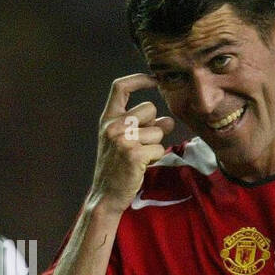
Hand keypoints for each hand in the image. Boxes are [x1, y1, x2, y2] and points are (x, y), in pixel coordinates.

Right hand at [89, 73, 175, 214]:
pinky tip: (141, 166)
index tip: (154, 81)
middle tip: (146, 141)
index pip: (121, 87)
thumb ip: (143, 126)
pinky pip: (159, 148)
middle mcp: (112, 126)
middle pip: (149, 108)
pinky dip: (155, 158)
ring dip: (155, 145)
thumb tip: (168, 120)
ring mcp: (122, 140)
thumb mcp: (122, 141)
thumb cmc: (117, 167)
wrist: (106, 195)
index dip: (140, 79)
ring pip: (157, 130)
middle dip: (154, 124)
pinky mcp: (134, 155)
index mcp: (107, 119)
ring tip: (140, 157)